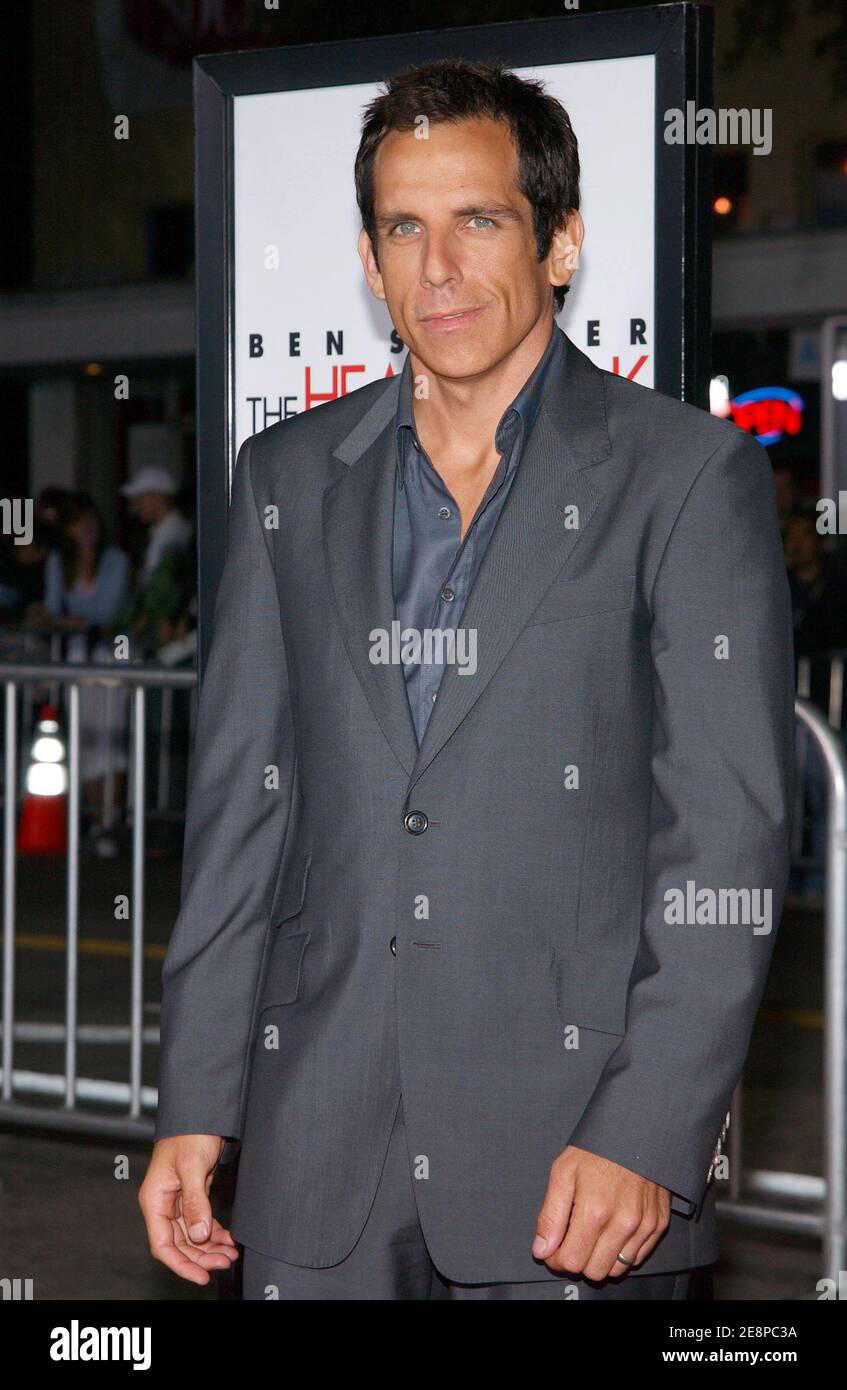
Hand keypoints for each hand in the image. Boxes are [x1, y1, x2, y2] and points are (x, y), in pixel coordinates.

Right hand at [139, 1135, 239, 1284]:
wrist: (203, 1112)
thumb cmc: (191, 1133)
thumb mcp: (192, 1166)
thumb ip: (195, 1202)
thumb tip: (199, 1235)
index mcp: (155, 1200)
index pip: (162, 1244)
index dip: (181, 1264)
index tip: (201, 1276)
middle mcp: (164, 1204)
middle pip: (179, 1244)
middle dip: (201, 1257)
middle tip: (225, 1262)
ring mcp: (179, 1201)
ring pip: (192, 1236)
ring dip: (210, 1247)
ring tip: (231, 1254)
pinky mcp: (194, 1195)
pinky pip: (201, 1222)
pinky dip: (214, 1233)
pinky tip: (229, 1239)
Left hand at [532, 1145, 670, 1279]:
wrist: (636, 1130)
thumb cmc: (597, 1149)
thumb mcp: (563, 1172)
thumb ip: (550, 1216)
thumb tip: (542, 1250)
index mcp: (594, 1211)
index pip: (572, 1261)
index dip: (556, 1259)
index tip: (553, 1248)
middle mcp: (623, 1223)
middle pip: (594, 1272)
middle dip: (578, 1260)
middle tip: (571, 1240)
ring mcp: (644, 1226)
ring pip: (617, 1269)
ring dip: (601, 1259)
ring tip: (593, 1234)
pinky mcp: (658, 1224)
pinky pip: (637, 1258)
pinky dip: (622, 1251)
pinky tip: (612, 1230)